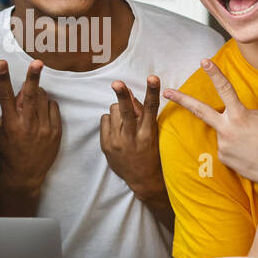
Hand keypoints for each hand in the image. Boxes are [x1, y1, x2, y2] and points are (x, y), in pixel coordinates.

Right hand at [0, 59, 60, 194]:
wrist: (25, 175)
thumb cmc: (10, 152)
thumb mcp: (3, 132)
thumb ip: (10, 111)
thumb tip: (21, 91)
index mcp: (11, 124)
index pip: (5, 96)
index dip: (2, 77)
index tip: (1, 63)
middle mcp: (27, 125)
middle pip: (31, 95)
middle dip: (33, 76)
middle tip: (37, 62)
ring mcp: (43, 129)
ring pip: (44, 98)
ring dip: (38, 93)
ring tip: (33, 101)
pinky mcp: (56, 132)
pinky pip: (54, 108)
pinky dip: (48, 105)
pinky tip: (43, 113)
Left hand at [99, 76, 163, 196]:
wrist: (142, 179)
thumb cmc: (151, 153)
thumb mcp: (152, 134)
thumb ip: (142, 114)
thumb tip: (130, 94)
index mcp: (148, 133)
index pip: (151, 108)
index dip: (152, 91)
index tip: (152, 78)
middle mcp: (132, 137)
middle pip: (125, 110)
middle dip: (122, 94)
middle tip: (117, 83)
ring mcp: (117, 142)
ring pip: (113, 110)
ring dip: (119, 110)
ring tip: (125, 122)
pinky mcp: (106, 146)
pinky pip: (104, 119)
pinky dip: (110, 121)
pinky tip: (117, 129)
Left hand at [163, 60, 257, 181]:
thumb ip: (254, 111)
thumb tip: (246, 109)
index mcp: (239, 116)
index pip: (225, 89)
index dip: (215, 74)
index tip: (204, 61)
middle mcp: (226, 130)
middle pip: (200, 110)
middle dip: (182, 99)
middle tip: (166, 91)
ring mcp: (222, 144)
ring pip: (222, 129)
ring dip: (233, 131)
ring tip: (251, 141)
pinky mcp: (222, 156)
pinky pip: (227, 144)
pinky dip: (236, 144)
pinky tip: (248, 151)